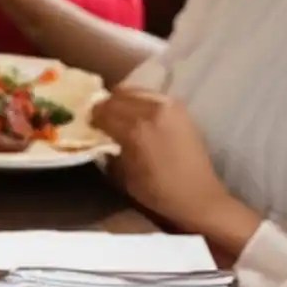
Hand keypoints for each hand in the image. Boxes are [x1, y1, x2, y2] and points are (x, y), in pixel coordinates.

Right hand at [92, 88, 261, 251]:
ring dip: (121, 101)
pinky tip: (137, 116)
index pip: (102, 112)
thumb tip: (98, 136)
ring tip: (118, 116)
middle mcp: (152, 111)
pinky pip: (151, 95)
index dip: (92, 119)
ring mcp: (169, 106)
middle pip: (117, 96)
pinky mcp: (180, 108)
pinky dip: (139, 101)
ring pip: (134, 91)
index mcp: (135, 130)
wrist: (198, 195)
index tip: (88, 126)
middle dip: (105, 107)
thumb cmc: (157, 191)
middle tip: (100, 120)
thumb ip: (108, 150)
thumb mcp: (122, 174)